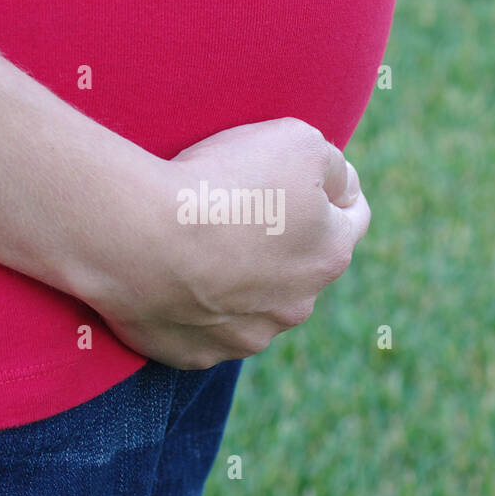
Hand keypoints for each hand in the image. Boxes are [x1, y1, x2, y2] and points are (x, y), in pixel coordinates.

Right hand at [89, 118, 370, 368]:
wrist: (142, 235)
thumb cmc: (222, 182)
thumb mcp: (298, 141)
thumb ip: (331, 163)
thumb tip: (338, 183)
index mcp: (329, 255)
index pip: (352, 216)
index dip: (330, 188)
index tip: (298, 172)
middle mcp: (295, 306)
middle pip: (296, 264)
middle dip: (276, 237)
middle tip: (233, 204)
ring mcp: (245, 337)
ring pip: (249, 302)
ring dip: (233, 276)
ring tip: (192, 241)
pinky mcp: (196, 354)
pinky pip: (199, 326)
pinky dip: (188, 302)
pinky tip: (166, 273)